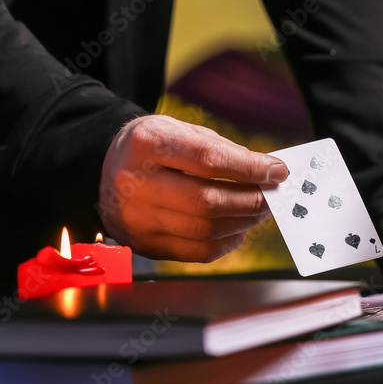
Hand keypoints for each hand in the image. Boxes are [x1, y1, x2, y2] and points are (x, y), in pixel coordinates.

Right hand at [98, 115, 287, 261]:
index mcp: (147, 143)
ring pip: (205, 231)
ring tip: (259, 211)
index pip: (209, 159)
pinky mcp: (143, 244)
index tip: (278, 172)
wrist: (105, 167)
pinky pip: (198, 253)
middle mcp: (136, 183)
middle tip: (272, 196)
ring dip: (243, 222)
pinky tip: (238, 228)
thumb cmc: (154, 147)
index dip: (250, 168)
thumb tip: (267, 174)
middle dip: (251, 200)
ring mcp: (137, 218)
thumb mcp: (181, 131)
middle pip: (207, 201)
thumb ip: (223, 150)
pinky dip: (227, 242)